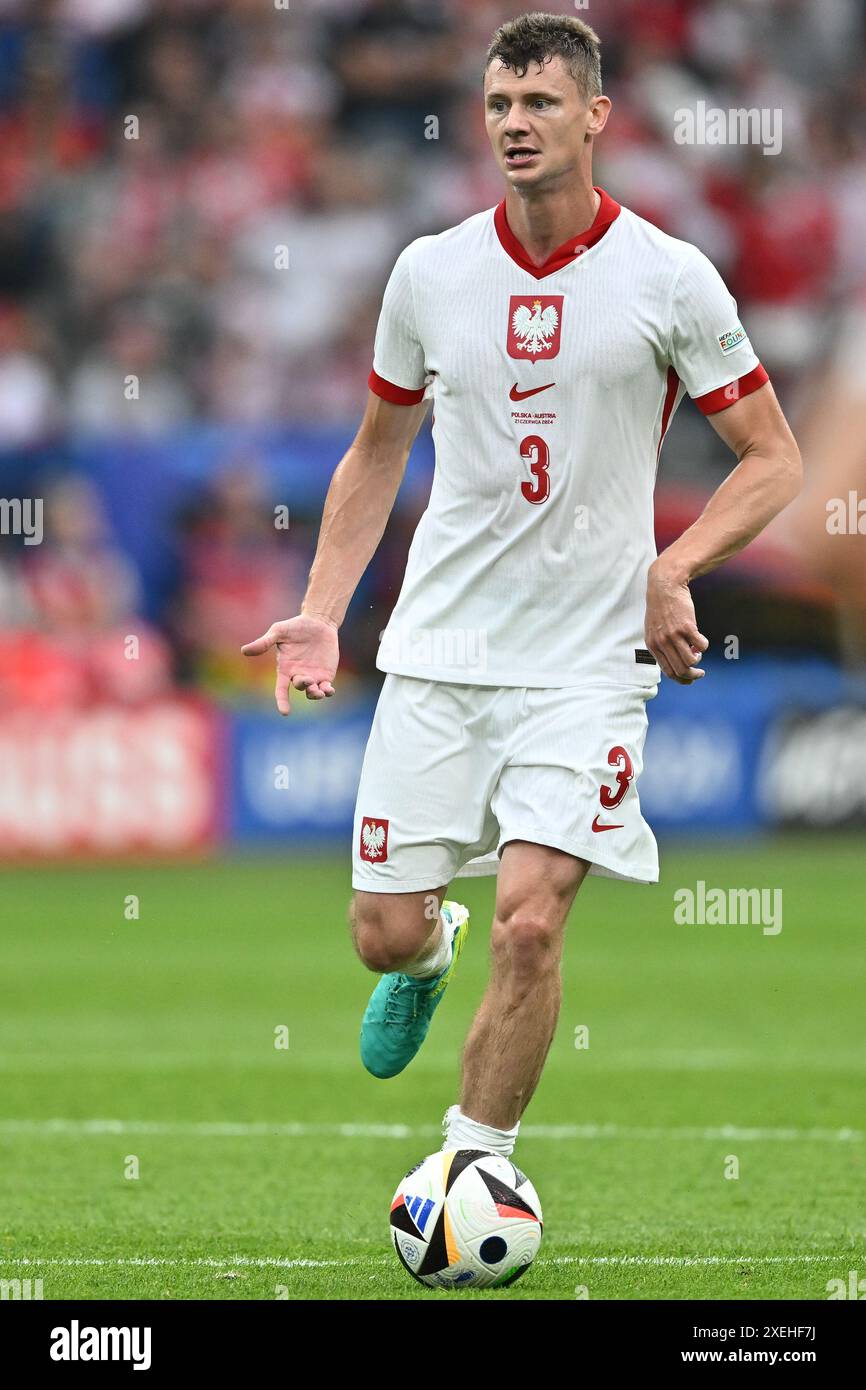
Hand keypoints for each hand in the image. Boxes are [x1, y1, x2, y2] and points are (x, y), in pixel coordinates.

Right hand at [241, 614, 338, 714]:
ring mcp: (313, 676)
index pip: (281, 689)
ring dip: (316, 695)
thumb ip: (264, 642)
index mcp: (285, 669)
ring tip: (319, 691)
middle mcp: (298, 675)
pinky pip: (326, 688)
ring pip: (313, 693)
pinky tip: (329, 690)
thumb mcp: (278, 632)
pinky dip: (328, 692)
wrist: (318, 622)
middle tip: (307, 679)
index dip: (282, 701)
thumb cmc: (296, 626)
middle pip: (300, 687)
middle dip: (303, 685)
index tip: (285, 712)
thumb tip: (244, 651)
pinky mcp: (326, 674)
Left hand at [645, 561, 708, 683]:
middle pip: (680, 670)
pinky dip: (704, 646)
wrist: (665, 585)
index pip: (668, 672)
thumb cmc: (662, 608)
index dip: (681, 679)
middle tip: (700, 672)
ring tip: (698, 652)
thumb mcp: (655, 629)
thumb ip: (663, 645)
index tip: (690, 679)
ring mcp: (673, 635)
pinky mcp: (686, 626)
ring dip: (698, 660)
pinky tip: (701, 639)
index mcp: (653, 646)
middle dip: (693, 675)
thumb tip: (680, 662)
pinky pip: (701, 645)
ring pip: (691, 661)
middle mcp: (662, 643)